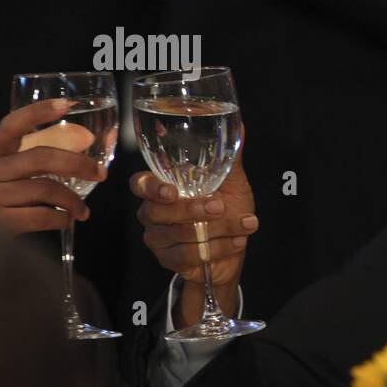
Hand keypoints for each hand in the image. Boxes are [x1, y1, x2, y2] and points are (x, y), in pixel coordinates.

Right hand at [0, 98, 105, 233]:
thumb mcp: (8, 173)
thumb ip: (41, 155)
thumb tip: (85, 138)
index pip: (11, 125)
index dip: (37, 112)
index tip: (66, 104)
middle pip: (41, 158)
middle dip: (78, 164)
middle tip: (101, 174)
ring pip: (45, 189)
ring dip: (73, 201)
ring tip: (82, 211)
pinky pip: (41, 216)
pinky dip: (61, 220)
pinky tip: (64, 220)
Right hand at [132, 129, 257, 328]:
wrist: (235, 248)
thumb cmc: (228, 209)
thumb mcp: (232, 182)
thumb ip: (229, 157)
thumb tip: (239, 126)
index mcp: (161, 188)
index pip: (140, 184)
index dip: (151, 188)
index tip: (172, 191)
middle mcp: (153, 213)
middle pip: (157, 212)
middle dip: (192, 210)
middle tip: (220, 206)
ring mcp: (158, 238)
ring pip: (178, 235)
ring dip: (217, 230)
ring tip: (246, 223)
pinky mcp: (169, 260)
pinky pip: (188, 256)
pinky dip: (219, 248)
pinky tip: (239, 240)